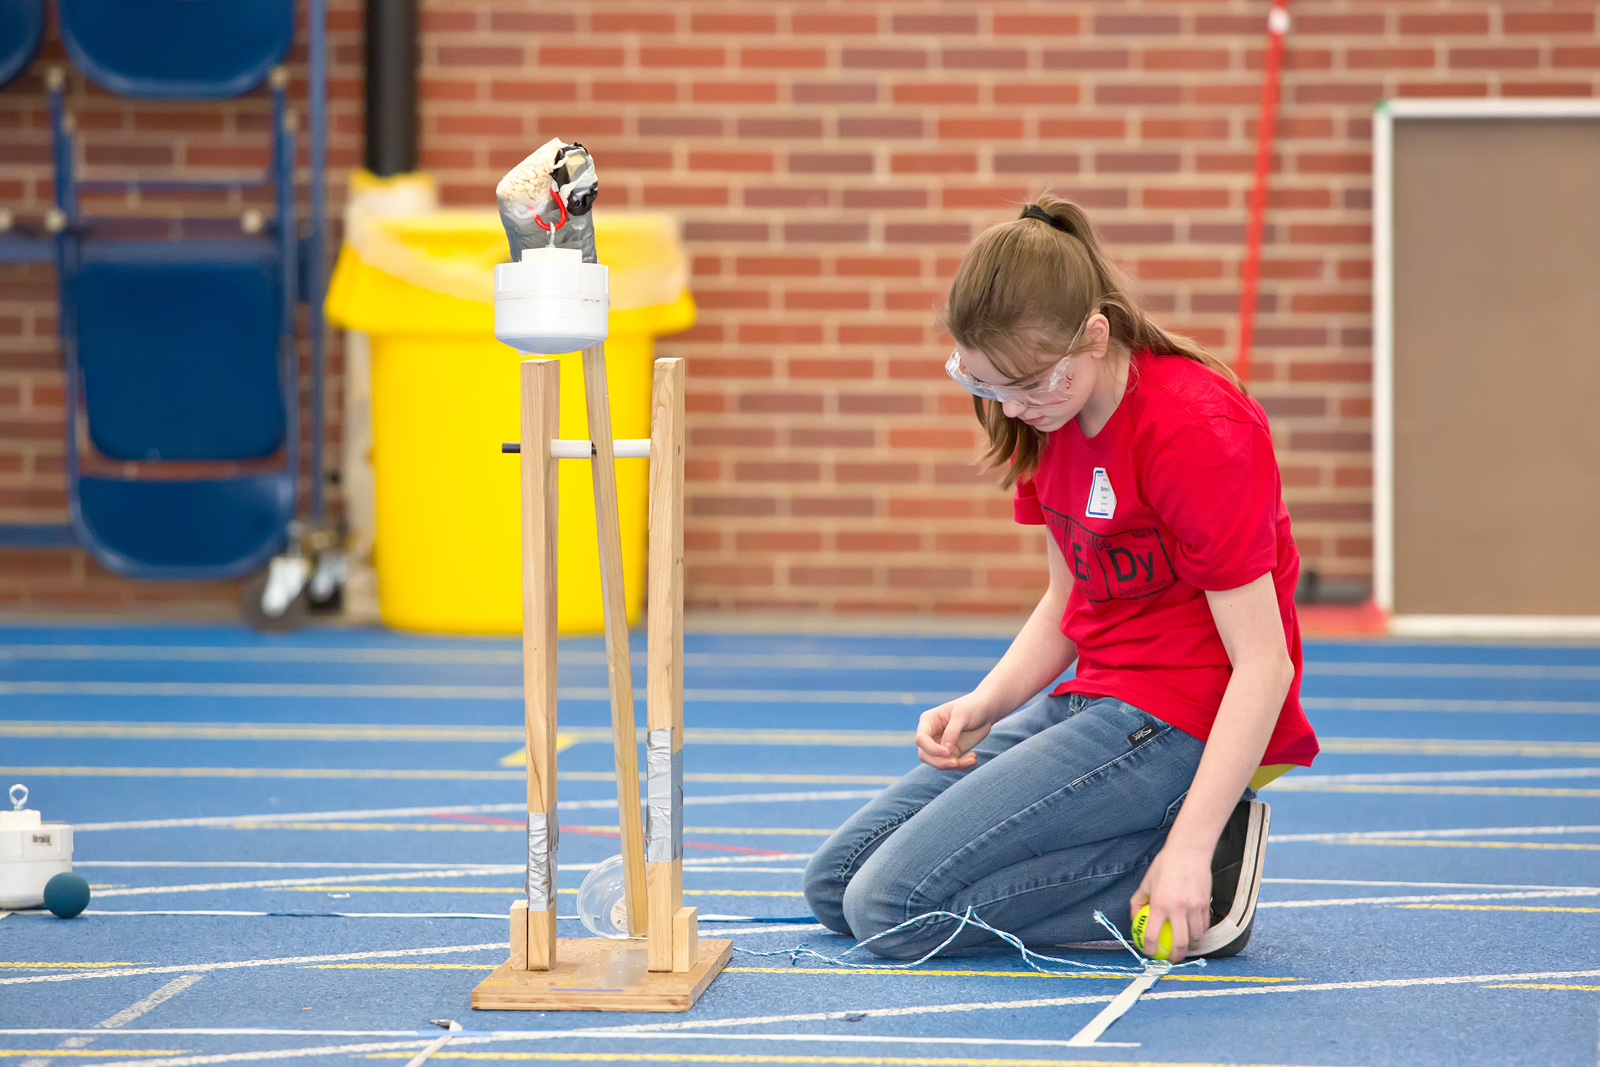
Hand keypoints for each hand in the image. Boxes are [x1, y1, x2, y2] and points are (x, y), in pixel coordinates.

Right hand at [915, 695, 994, 770]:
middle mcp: (931, 734)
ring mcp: (940, 744)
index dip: (931, 749)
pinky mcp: (951, 752)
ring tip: (972, 760)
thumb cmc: (972, 706)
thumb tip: (945, 752)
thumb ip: (952, 733)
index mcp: (928, 721)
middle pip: (925, 755)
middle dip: (940, 762)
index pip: (921, 739)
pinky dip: (962, 766)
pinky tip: (973, 758)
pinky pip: (951, 765)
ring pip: (938, 763)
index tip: (946, 752)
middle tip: (957, 763)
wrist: (986, 710)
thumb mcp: (962, 715)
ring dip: (954, 766)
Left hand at [1129, 840, 1212, 962]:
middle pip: (1179, 943)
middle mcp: (1177, 908)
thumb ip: (1138, 902)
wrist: (1189, 852)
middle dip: (1175, 957)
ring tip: (1186, 948)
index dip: (1149, 949)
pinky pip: (1204, 926)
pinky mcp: (1205, 904)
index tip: (1149, 954)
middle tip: (1171, 959)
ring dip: (1191, 947)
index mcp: (1159, 904)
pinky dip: (1200, 933)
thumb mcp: (1146, 883)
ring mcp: (1194, 907)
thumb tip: (1134, 919)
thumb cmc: (1165, 866)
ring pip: (1195, 937)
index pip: (1152, 935)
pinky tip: (1196, 934)